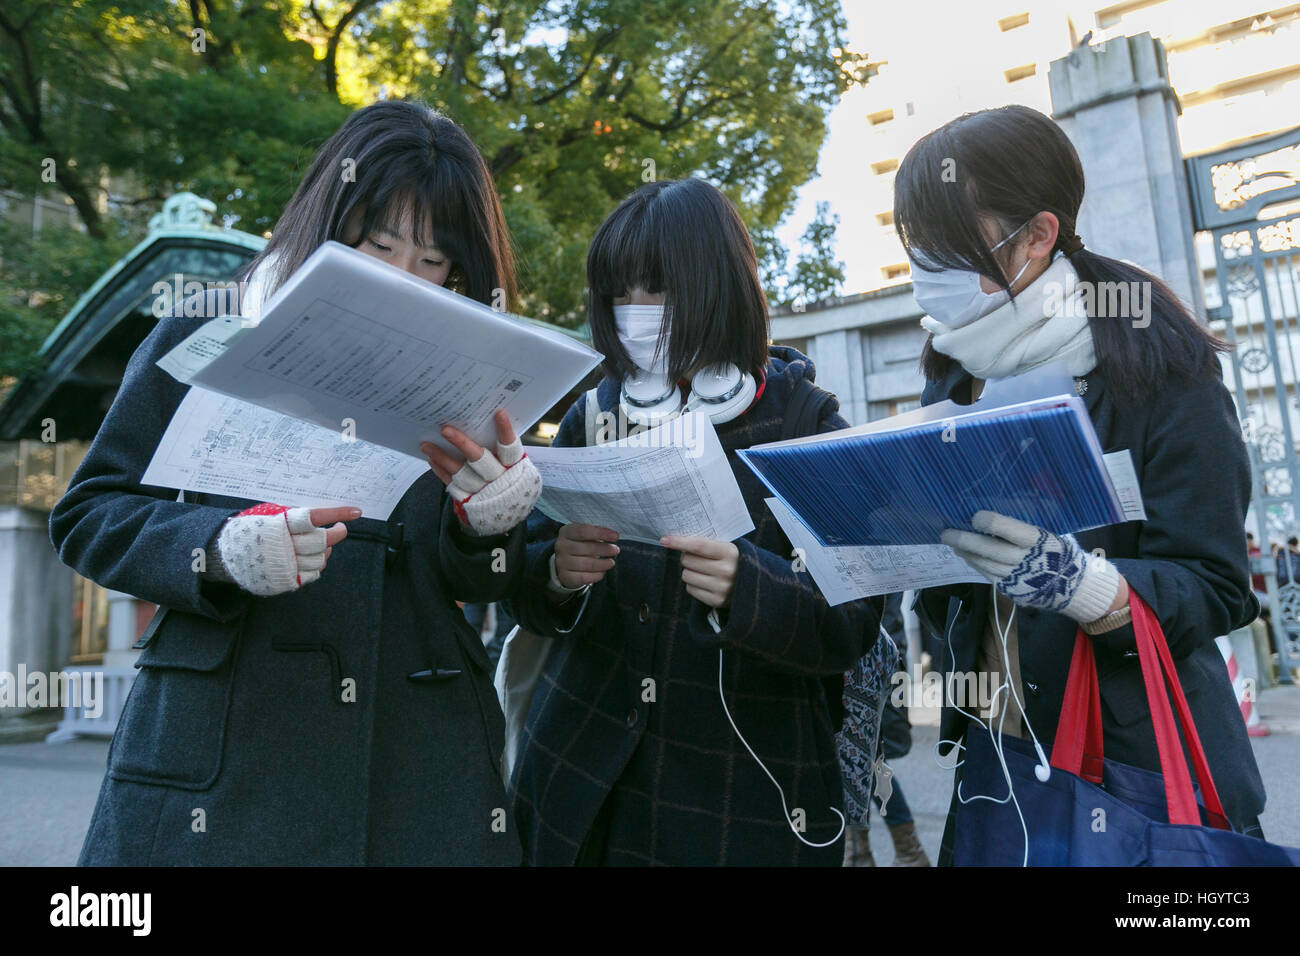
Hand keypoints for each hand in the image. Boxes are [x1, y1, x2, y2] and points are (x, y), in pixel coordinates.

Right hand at [213, 504, 356, 596]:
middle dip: (337, 533)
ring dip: (327, 550)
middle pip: (323, 541)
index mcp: (279, 524)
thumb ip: (291, 513)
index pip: (313, 517)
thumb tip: (321, 514)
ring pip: (321, 559)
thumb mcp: (267, 513)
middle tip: (340, 528)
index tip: (355, 512)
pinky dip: (318, 564)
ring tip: (322, 543)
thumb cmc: (249, 529)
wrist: (224, 555)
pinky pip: (313, 574)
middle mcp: (283, 546)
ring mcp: (285, 566)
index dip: (336, 514)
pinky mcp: (286, 580)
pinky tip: (312, 556)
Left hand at [421, 409, 541, 535]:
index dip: (505, 431)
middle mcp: (499, 479)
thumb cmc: (512, 482)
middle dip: (462, 443)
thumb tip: (482, 423)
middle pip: (480, 459)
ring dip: (442, 457)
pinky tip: (432, 459)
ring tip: (426, 444)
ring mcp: (483, 492)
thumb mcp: (517, 467)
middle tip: (445, 429)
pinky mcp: (470, 502)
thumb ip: (504, 450)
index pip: (510, 447)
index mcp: (515, 467)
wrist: (510, 516)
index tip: (498, 413)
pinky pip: (453, 486)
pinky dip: (441, 472)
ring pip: (461, 473)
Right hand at [553, 523, 618, 588]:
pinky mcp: (565, 576)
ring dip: (602, 564)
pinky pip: (583, 577)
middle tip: (616, 550)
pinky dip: (596, 575)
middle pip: (586, 548)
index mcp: (566, 532)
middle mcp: (561, 546)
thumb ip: (597, 533)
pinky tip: (603, 572)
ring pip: (586, 564)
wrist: (566, 562)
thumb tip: (613, 536)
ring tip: (611, 562)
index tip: (616, 536)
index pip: (583, 531)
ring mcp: (561, 562)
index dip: (601, 533)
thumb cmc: (580, 544)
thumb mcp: (586, 535)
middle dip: (604, 549)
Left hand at [661, 535, 738, 608]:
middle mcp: (727, 571)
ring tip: (702, 570)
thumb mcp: (727, 547)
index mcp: (730, 553)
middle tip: (696, 557)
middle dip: (687, 557)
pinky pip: (690, 589)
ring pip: (686, 575)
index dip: (680, 542)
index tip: (664, 540)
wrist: (754, 585)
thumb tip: (675, 538)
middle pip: (688, 560)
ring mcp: (722, 587)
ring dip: (689, 571)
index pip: (699, 546)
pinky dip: (693, 584)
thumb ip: (707, 542)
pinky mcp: (717, 601)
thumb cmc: (733, 561)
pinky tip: (705, 582)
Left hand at [940, 510, 1120, 624]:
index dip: (989, 522)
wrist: (1074, 586)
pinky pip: (988, 576)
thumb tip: (994, 508)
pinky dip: (976, 565)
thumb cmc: (1057, 551)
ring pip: (985, 564)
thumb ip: (1023, 525)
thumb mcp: (1049, 532)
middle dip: (965, 541)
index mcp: (1038, 541)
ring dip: (967, 553)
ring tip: (953, 543)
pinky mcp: (1012, 591)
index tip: (974, 516)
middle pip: (990, 549)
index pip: (1009, 530)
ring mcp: (1018, 578)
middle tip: (946, 533)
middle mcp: (1027, 561)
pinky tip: (967, 556)